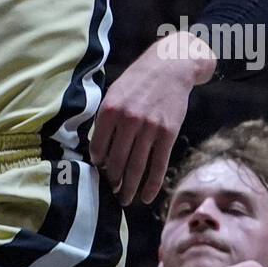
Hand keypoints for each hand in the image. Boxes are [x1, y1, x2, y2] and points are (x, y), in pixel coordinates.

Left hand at [89, 44, 200, 204]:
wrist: (170, 66)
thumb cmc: (139, 80)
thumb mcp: (115, 92)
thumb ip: (105, 118)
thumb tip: (98, 149)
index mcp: (110, 109)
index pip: (98, 146)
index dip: (97, 163)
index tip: (97, 172)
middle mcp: (129, 120)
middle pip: (116, 160)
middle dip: (112, 180)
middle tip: (110, 192)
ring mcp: (150, 128)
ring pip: (136, 167)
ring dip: (129, 187)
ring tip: (124, 199)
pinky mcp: (168, 134)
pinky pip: (158, 165)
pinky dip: (151, 184)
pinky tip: (146, 197)